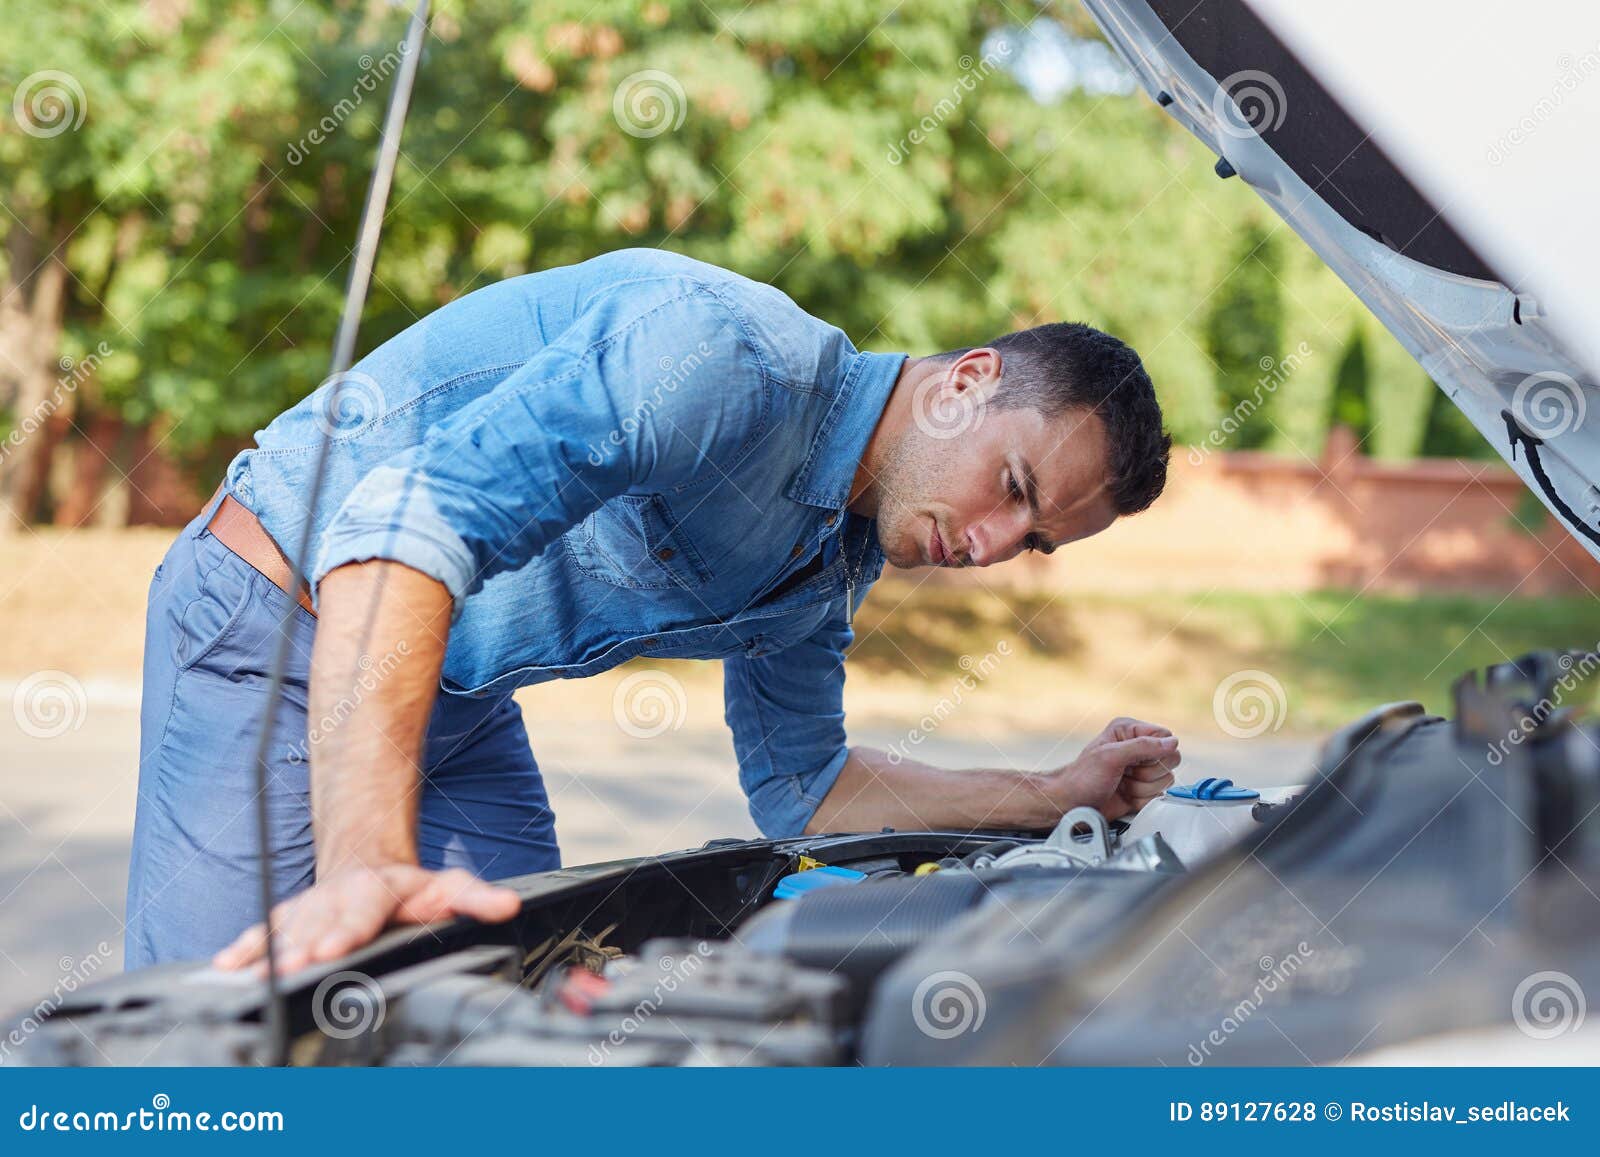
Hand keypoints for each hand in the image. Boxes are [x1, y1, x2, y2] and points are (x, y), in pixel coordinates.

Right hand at [212, 863, 520, 973]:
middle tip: (291, 967)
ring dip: (267, 952)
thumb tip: (508, 905)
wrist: (368, 862)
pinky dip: (243, 948)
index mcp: (376, 892)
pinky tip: (225, 968)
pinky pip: (263, 932)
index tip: (333, 948)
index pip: (362, 912)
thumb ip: (475, 898)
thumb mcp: (448, 886)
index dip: (347, 931)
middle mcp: (338, 898)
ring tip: (247, 975)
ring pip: (286, 929)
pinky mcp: (289, 918)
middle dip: (303, 947)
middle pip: (318, 924)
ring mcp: (310, 908)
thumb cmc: (410, 888)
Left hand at [1056, 717, 1181, 819]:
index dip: (1156, 752)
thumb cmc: (1082, 779)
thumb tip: (1172, 742)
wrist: (1072, 805)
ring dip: (1141, 788)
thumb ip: (1142, 746)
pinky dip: (1141, 800)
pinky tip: (1125, 796)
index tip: (1135, 761)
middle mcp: (1138, 748)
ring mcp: (1142, 770)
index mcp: (1129, 731)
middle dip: (1147, 773)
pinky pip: (1158, 796)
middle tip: (1126, 774)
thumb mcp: (1110, 756)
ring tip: (1121, 785)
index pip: (1165, 736)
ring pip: (1166, 780)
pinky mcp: (1144, 789)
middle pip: (1170, 760)